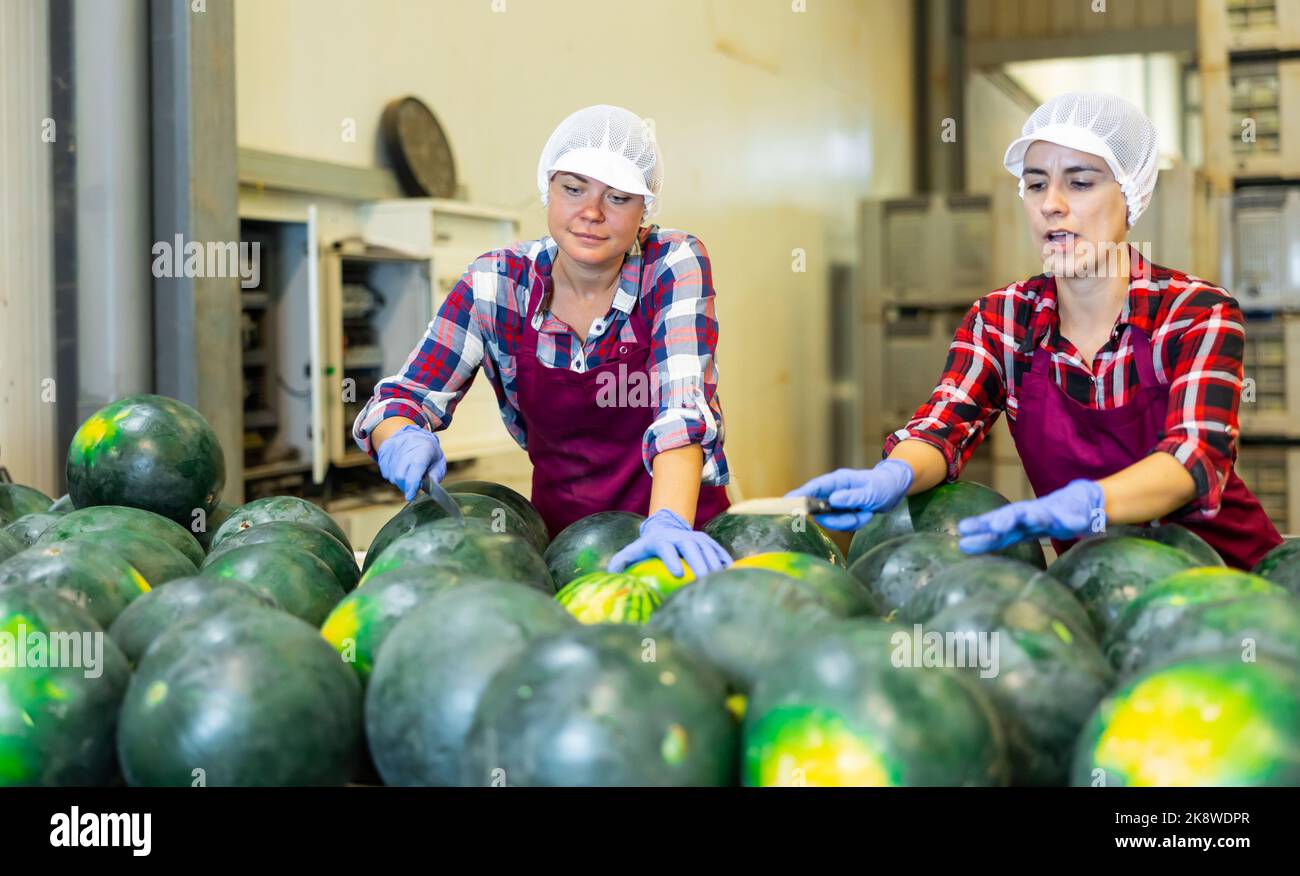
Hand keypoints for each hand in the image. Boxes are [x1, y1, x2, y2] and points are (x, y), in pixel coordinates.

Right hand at [376, 424, 446, 501]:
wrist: (410, 434)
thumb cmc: (427, 450)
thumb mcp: (438, 460)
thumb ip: (436, 475)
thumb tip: (431, 488)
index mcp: (424, 449)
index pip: (416, 467)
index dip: (412, 484)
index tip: (411, 496)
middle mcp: (406, 447)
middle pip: (400, 475)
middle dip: (406, 486)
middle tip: (412, 487)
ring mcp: (393, 449)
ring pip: (392, 475)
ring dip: (400, 482)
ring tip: (408, 475)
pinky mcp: (383, 453)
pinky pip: (386, 472)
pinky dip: (393, 476)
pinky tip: (400, 470)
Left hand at [607, 509, 732, 576]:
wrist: (666, 527)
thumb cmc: (648, 546)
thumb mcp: (634, 550)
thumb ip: (622, 560)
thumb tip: (611, 574)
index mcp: (661, 541)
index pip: (667, 549)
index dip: (672, 560)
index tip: (678, 574)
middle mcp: (680, 537)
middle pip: (691, 548)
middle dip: (698, 562)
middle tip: (704, 579)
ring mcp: (695, 537)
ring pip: (707, 548)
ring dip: (714, 562)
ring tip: (719, 579)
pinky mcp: (706, 540)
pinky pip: (717, 549)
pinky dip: (723, 559)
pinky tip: (730, 572)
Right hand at [785, 460, 914, 530]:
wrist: (894, 489)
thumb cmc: (883, 485)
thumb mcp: (871, 491)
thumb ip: (852, 496)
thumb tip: (832, 500)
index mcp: (837, 481)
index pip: (813, 488)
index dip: (799, 496)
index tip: (787, 503)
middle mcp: (834, 491)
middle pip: (822, 511)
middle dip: (839, 519)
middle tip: (858, 515)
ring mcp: (838, 502)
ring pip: (834, 520)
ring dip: (852, 520)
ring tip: (867, 511)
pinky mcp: (843, 512)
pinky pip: (844, 524)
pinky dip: (857, 522)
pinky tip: (867, 513)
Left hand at [957, 479, 1105, 553]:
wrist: (1079, 501)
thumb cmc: (1041, 518)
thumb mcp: (1018, 530)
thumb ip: (995, 538)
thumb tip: (961, 545)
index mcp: (1017, 522)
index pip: (995, 526)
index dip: (980, 528)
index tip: (962, 530)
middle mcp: (1031, 514)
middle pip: (1015, 516)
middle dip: (1004, 519)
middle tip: (995, 526)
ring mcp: (1053, 513)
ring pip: (1043, 514)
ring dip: (1036, 516)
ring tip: (1031, 519)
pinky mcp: (1073, 515)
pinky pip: (1075, 519)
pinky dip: (1075, 521)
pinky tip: (1078, 524)